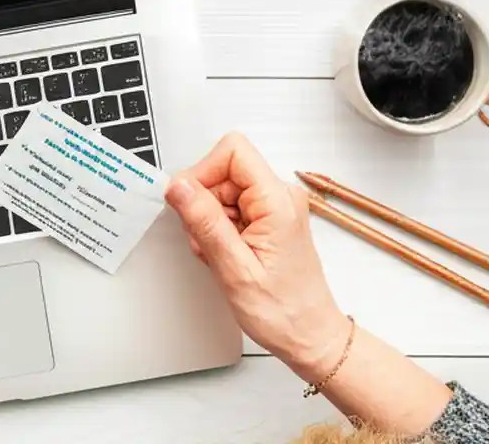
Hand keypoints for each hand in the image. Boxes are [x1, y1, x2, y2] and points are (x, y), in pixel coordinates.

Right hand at [165, 133, 349, 380]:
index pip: (232, 151)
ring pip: (221, 192)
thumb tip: (179, 186)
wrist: (309, 336)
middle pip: (222, 172)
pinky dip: (219, 231)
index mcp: (278, 201)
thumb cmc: (284, 312)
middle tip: (208, 242)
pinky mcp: (268, 219)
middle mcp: (280, 197)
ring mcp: (275, 207)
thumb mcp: (234, 268)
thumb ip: (204, 222)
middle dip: (203, 205)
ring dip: (209, 222)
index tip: (189, 202)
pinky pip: (230, 209)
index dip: (202, 172)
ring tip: (221, 255)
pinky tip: (226, 256)